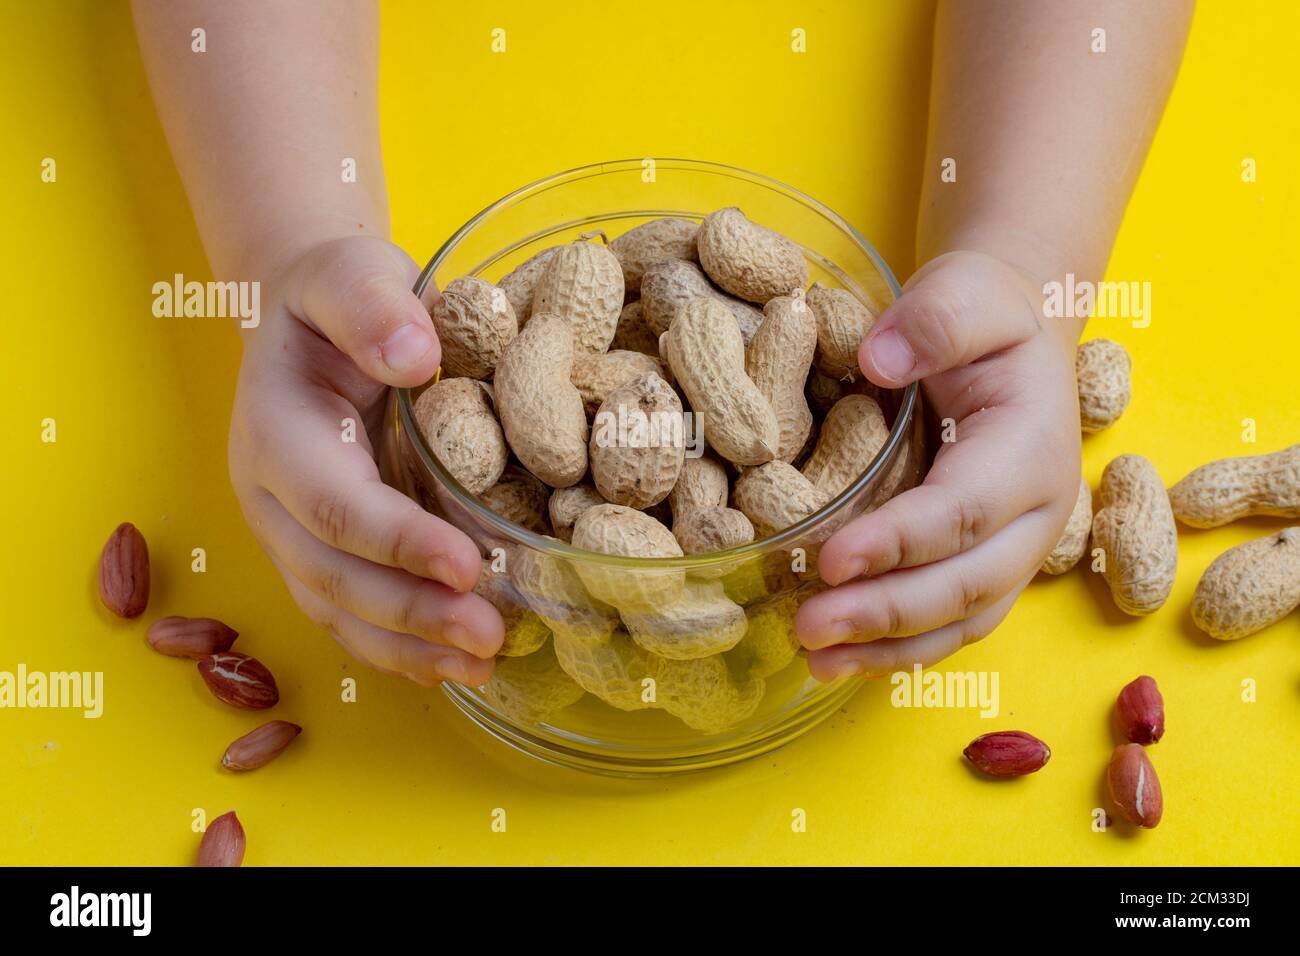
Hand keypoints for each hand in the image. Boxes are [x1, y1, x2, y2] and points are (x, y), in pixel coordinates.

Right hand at [228, 235, 502, 686]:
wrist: (317, 320)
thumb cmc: (339, 295)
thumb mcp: (350, 273)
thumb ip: (371, 305)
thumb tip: (415, 355)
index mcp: (276, 434)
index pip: (335, 504)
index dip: (397, 541)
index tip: (467, 564)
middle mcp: (271, 499)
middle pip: (335, 575)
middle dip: (412, 612)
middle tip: (489, 635)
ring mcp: (291, 535)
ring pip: (340, 612)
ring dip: (409, 648)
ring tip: (482, 665)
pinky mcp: (322, 555)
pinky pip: (353, 615)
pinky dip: (402, 647)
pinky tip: (456, 664)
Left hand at [796, 250, 1081, 679]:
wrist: (1013, 337)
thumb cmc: (986, 314)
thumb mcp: (966, 292)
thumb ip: (932, 320)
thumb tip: (877, 359)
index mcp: (1032, 447)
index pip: (963, 509)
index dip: (899, 541)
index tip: (831, 559)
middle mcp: (1038, 512)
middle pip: (966, 582)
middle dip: (887, 612)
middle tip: (810, 626)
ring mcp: (1018, 548)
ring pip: (963, 619)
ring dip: (890, 649)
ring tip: (817, 661)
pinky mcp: (990, 567)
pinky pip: (951, 623)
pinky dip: (901, 650)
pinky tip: (842, 660)